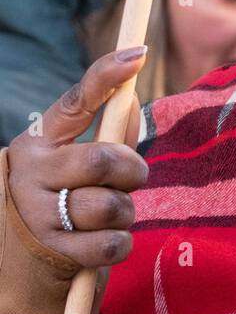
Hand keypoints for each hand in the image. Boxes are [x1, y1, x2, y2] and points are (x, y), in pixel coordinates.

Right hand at [6, 47, 150, 281]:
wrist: (17, 259)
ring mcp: (39, 214)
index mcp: (39, 141)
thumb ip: (110, 137)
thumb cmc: (62, 197)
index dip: (108, 76)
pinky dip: (120, 243)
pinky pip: (112, 243)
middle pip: (104, 160)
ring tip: (114, 214)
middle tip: (131, 179)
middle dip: (133, 171)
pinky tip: (105, 240)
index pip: (77, 101)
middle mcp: (32, 173)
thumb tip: (132, 99)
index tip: (139, 54)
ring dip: (126, 212)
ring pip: (111, 205)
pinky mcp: (54, 252)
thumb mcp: (78, 163)